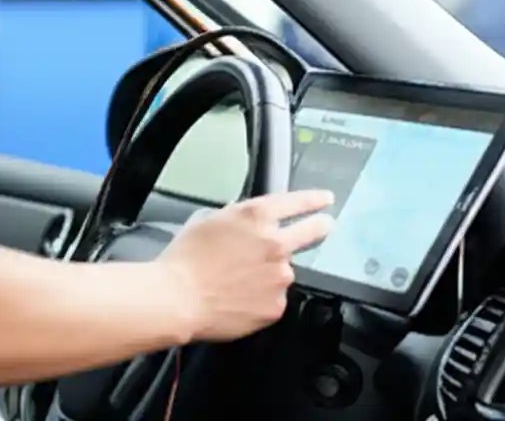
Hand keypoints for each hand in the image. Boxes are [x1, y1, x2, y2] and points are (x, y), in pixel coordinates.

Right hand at [157, 190, 334, 342]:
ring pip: (284, 270)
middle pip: (313, 231)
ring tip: (238, 282)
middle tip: (324, 226)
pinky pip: (274, 298)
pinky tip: (239, 300)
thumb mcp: (207, 221)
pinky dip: (262, 298)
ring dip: (272, 273)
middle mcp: (275, 243)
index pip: (297, 202)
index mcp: (256, 216)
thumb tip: (245, 224)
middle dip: (321, 226)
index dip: (314, 199)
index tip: (325, 199)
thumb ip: (235, 218)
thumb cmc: (185, 260)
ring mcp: (279, 276)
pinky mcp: (277, 305)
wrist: (178, 299)